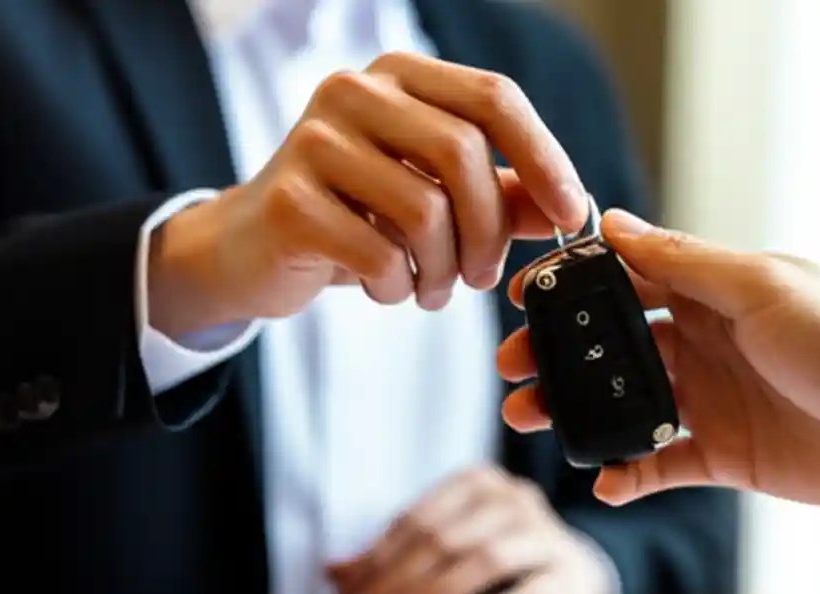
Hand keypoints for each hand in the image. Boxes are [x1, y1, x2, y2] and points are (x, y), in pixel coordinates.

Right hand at [147, 52, 584, 336]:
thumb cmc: (350, 216)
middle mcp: (353, 93)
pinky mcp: (289, 200)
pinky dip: (397, 286)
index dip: (543, 156)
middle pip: (462, 154)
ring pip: (424, 209)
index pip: (491, 97)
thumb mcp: (428, 197)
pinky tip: (388, 289)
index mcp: (397, 77)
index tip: (570, 215)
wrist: (249, 249)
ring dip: (443, 269)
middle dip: (489, 230)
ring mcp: (314, 141)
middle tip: (484, 277)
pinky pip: (379, 252)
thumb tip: (565, 207)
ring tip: (431, 290)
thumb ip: (497, 194)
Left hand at [328, 465, 613, 593]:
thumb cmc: (500, 559)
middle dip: (397, 579)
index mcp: (477, 483)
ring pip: (484, 558)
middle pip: (444, 538)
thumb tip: (334, 574)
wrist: (577, 576)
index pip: (416, 519)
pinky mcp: (571, 575)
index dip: (376, 558)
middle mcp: (513, 498)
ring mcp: (546, 534)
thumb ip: (395, 558)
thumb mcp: (448, 548)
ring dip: (435, 591)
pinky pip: (531, 592)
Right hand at [497, 210, 819, 507]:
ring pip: (620, 403)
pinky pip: (657, 463)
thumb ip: (684, 262)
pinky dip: (624, 473)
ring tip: (531, 419)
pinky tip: (601, 482)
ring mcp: (708, 399)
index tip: (520, 294)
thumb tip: (611, 222)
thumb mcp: (762, 288)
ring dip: (574, 411)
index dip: (569, 285)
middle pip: (608, 345)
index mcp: (710, 292)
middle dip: (554, 354)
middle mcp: (701, 341)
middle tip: (511, 368)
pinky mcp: (721, 453)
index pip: (623, 278)